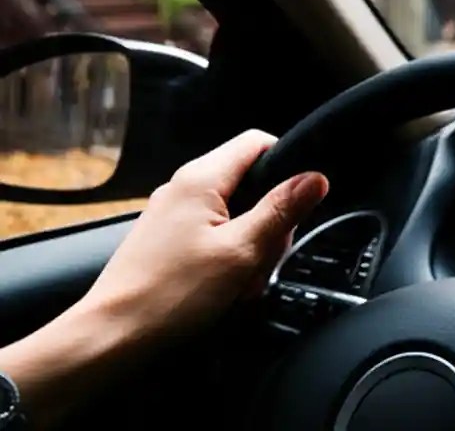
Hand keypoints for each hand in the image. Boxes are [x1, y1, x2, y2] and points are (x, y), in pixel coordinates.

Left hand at [82, 129, 328, 334]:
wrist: (113, 337)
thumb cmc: (172, 293)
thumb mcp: (242, 250)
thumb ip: (282, 210)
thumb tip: (316, 178)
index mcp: (200, 179)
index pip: (258, 143)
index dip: (288, 165)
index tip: (299, 204)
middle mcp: (183, 188)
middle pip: (251, 184)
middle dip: (270, 221)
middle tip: (265, 257)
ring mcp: (173, 215)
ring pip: (236, 215)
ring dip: (252, 246)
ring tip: (243, 281)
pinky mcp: (168, 240)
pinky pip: (216, 236)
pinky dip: (230, 258)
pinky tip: (227, 288)